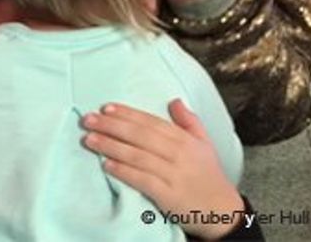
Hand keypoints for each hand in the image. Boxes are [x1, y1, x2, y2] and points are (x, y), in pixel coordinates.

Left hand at [82, 100, 242, 239]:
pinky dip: (123, 171)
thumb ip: (189, 121)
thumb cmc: (208, 175)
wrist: (222, 211)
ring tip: (89, 139)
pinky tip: (106, 165)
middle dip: (111, 126)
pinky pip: (142, 180)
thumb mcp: (204, 144)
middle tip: (87, 120)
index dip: (127, 114)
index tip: (105, 107)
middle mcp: (179, 154)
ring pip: (137, 156)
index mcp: (185, 140)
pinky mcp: (168, 194)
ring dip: (110, 146)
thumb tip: (174, 100)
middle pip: (140, 136)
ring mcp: (173, 175)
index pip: (151, 122)